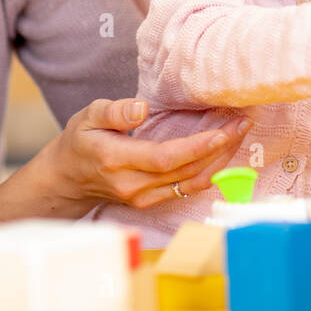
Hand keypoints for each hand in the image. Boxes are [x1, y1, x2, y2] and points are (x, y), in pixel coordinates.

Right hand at [42, 98, 251, 212]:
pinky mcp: (152, 202)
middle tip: (243, 122)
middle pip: (186, 171)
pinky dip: (210, 170)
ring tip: (239, 133)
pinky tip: (223, 150)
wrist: (68, 178)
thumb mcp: (87, 116)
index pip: (164, 158)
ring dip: (220, 160)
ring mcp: (144, 198)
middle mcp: (133, 185)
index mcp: (117, 160)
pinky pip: (187, 188)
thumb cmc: (80, 141)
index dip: (197, 147)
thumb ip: (114, 111)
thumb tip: (142, 108)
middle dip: (220, 148)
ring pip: (192, 183)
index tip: (223, 131)